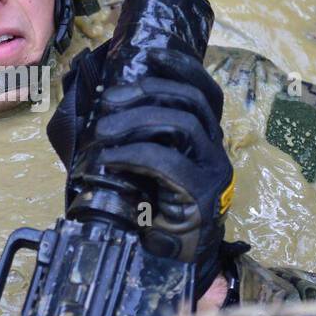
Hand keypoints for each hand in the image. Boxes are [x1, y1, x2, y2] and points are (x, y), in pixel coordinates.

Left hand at [49, 42, 237, 295]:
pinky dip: (135, 154)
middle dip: (146, 92)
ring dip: (136, 120)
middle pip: (190, 102)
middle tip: (109, 102)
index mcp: (205, 138)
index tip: (153, 54)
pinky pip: (169, 161)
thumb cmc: (152, 210)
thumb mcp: (141, 164)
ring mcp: (212, 171)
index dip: (183, 68)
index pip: (205, 92)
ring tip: (103, 133)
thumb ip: (133, 135)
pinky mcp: (201, 195)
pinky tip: (112, 159)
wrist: (170, 260)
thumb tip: (100, 104)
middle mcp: (215, 150)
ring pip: (182, 124)